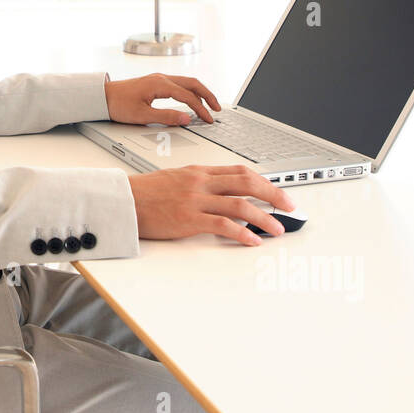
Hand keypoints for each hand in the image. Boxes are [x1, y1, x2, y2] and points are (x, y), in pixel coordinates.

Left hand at [104, 72, 220, 125]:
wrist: (102, 97)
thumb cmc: (118, 104)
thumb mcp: (142, 115)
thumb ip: (166, 117)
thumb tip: (186, 119)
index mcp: (160, 84)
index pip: (188, 96)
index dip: (201, 109)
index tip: (208, 119)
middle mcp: (161, 78)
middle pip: (192, 83)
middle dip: (208, 95)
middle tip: (217, 109)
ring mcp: (159, 79)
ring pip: (187, 82)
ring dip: (200, 92)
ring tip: (209, 105)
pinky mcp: (156, 82)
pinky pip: (179, 84)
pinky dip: (190, 91)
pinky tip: (193, 100)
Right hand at [128, 165, 295, 245]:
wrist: (124, 202)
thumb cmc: (146, 194)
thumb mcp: (176, 179)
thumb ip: (201, 183)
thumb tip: (224, 193)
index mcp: (199, 172)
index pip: (240, 172)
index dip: (264, 181)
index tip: (278, 192)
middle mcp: (201, 182)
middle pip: (247, 183)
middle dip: (274, 195)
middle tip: (289, 207)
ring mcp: (196, 200)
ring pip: (241, 205)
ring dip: (264, 218)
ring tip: (277, 229)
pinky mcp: (190, 219)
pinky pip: (224, 225)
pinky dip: (243, 233)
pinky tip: (252, 240)